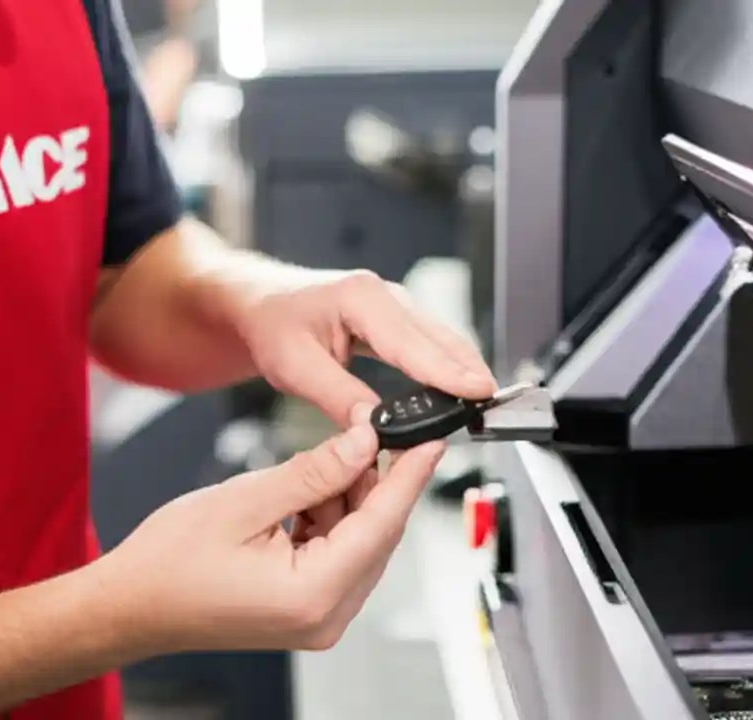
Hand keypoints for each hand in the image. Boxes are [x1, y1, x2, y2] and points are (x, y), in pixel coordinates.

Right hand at [93, 415, 444, 653]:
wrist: (130, 605)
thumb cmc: (169, 563)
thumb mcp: (245, 499)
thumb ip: (313, 472)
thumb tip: (363, 443)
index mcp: (313, 594)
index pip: (382, 524)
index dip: (410, 476)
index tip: (431, 439)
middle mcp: (325, 615)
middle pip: (377, 533)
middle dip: (372, 481)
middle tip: (364, 434)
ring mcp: (319, 617)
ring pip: (360, 540)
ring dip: (345, 498)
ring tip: (311, 469)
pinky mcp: (308, 609)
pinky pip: (339, 553)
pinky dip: (330, 518)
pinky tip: (304, 495)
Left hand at [225, 269, 496, 425]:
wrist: (259, 303)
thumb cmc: (272, 324)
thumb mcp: (293, 366)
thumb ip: (336, 396)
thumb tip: (371, 429)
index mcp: (359, 298)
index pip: (412, 342)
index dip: (447, 371)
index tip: (476, 391)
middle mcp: (384, 296)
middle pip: (440, 337)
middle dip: (469, 370)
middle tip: (492, 406)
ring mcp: (393, 305)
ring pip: (441, 339)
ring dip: (463, 368)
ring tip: (483, 403)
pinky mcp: (395, 319)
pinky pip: (430, 342)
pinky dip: (448, 365)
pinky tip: (458, 388)